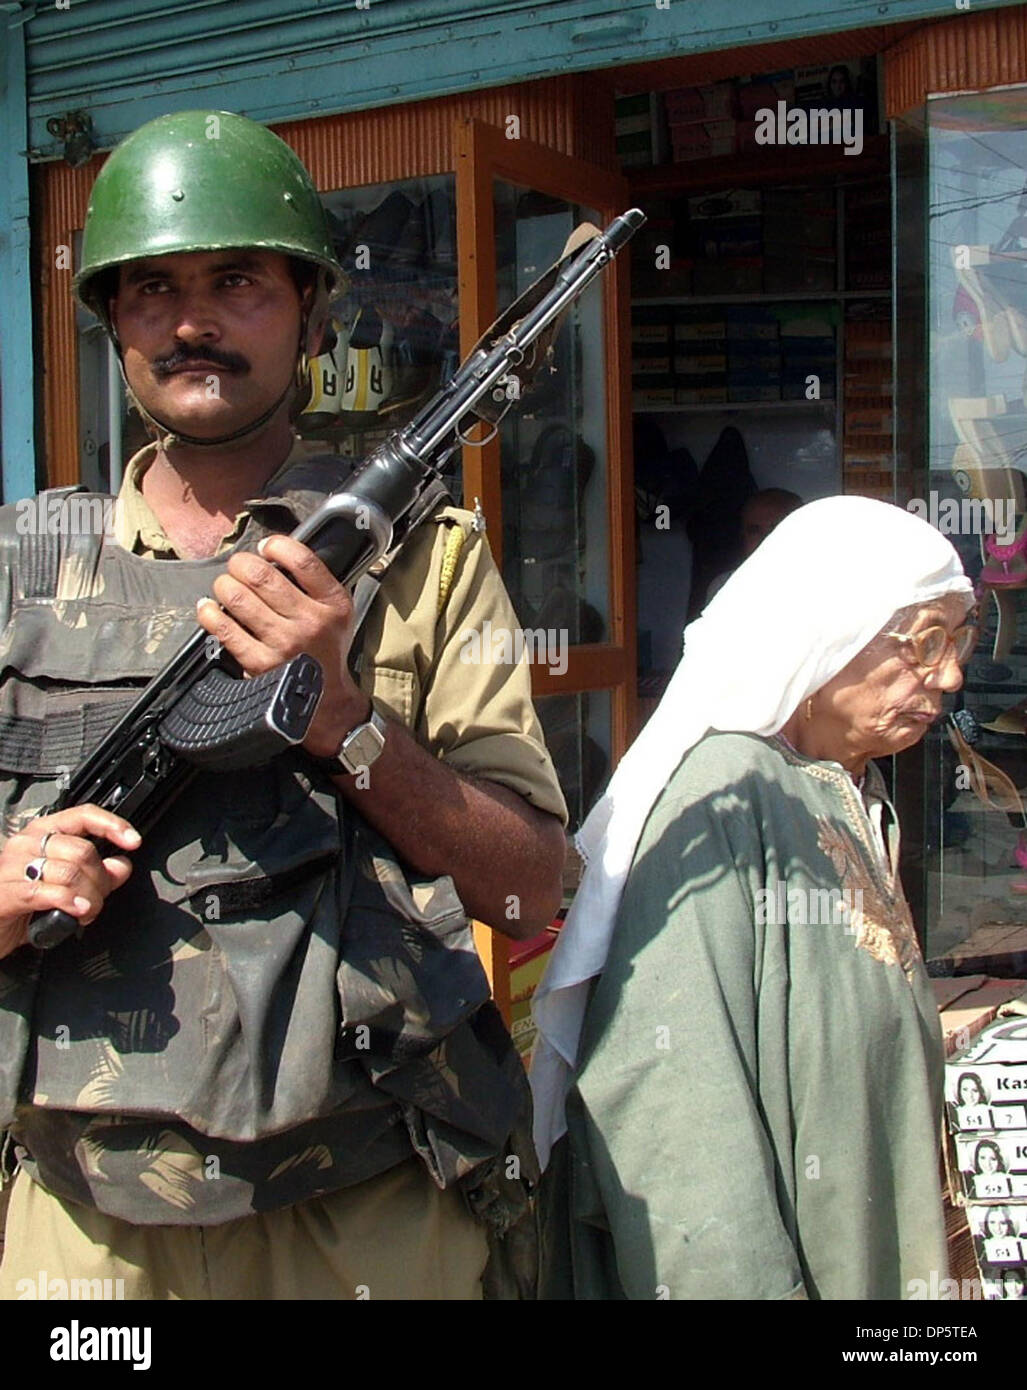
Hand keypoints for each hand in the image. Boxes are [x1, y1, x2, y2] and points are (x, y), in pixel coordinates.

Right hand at [0, 806, 139, 960]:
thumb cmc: (23, 901)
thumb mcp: (65, 883)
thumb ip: (97, 872)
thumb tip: (121, 865)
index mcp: (43, 831)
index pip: (83, 815)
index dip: (112, 825)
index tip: (133, 841)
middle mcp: (27, 843)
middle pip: (83, 850)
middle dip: (101, 880)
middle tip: (98, 899)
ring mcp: (13, 866)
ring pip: (70, 872)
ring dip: (90, 897)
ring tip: (87, 911)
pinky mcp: (6, 892)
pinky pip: (48, 892)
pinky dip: (70, 902)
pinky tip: (77, 910)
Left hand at [196, 534, 368, 758]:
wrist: (327, 699)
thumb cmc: (326, 647)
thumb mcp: (336, 611)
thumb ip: (315, 582)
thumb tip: (273, 552)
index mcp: (332, 605)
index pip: (303, 561)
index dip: (278, 545)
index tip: (267, 547)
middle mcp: (310, 623)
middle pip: (263, 576)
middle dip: (242, 563)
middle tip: (239, 567)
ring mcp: (283, 644)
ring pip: (239, 598)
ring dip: (224, 585)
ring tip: (226, 586)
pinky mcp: (259, 663)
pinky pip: (224, 629)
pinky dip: (209, 612)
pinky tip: (209, 607)